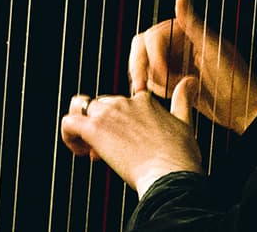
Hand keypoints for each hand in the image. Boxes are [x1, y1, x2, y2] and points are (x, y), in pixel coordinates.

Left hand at [60, 81, 203, 196]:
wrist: (171, 175)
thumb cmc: (180, 157)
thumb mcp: (185, 123)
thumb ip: (182, 101)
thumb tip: (189, 80)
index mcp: (144, 101)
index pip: (121, 103)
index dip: (119, 123)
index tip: (126, 144)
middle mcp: (125, 102)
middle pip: (99, 106)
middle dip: (101, 128)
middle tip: (109, 153)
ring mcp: (109, 114)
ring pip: (80, 107)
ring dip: (82, 128)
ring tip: (92, 151)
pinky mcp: (94, 129)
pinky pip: (68, 122)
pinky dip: (68, 136)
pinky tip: (81, 152)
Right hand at [128, 0, 256, 133]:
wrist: (243, 107)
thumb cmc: (236, 77)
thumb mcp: (213, 49)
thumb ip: (193, 23)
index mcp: (184, 31)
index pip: (152, 37)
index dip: (154, 56)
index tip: (164, 74)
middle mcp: (176, 43)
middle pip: (141, 49)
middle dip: (141, 68)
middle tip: (141, 88)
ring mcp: (173, 61)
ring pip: (144, 66)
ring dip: (152, 81)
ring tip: (173, 91)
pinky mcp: (173, 79)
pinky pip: (152, 82)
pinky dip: (157, 90)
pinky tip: (175, 94)